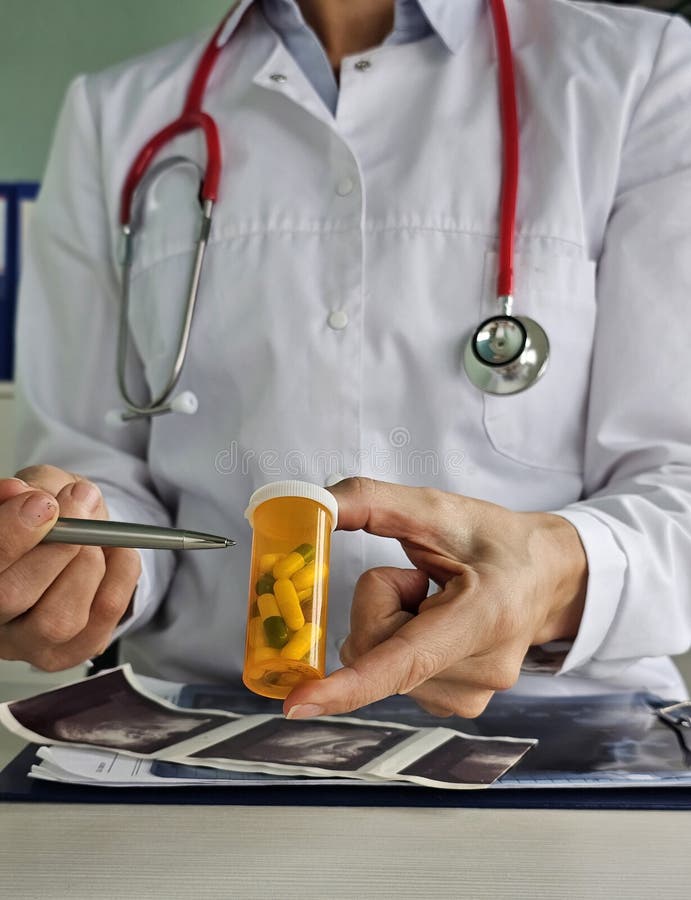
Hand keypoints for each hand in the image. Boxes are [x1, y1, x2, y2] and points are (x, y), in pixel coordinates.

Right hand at [0, 465, 140, 670]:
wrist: (78, 535)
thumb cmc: (48, 516)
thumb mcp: (36, 489)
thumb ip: (28, 488)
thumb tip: (19, 490)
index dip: (11, 534)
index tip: (43, 502)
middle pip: (10, 597)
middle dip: (54, 548)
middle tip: (79, 505)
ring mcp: (33, 644)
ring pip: (60, 620)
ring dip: (86, 564)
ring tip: (94, 530)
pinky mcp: (75, 650)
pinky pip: (105, 614)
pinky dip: (121, 573)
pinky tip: (115, 549)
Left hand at [284, 477, 586, 718]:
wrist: (546, 577)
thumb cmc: (495, 541)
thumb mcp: (439, 509)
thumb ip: (371, 500)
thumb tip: (312, 503)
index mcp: (484, 615)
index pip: (407, 658)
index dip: (351, 685)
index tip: (299, 704)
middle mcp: (482, 669)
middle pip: (373, 647)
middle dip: (377, 603)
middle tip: (423, 579)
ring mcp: (470, 697)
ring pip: (376, 663)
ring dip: (389, 625)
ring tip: (438, 604)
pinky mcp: (457, 708)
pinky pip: (390, 678)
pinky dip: (398, 647)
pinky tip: (436, 629)